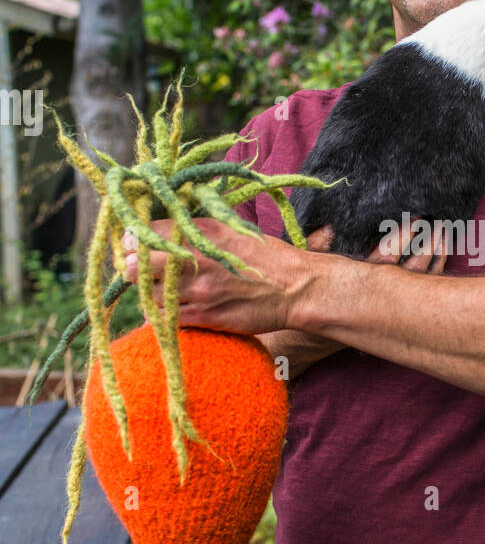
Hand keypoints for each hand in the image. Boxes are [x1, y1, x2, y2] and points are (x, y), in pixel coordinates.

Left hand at [121, 217, 304, 335]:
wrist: (295, 288)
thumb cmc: (266, 256)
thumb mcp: (232, 228)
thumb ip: (199, 227)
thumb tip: (168, 223)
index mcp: (202, 231)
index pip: (146, 232)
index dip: (132, 239)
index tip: (131, 244)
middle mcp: (195, 259)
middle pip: (135, 265)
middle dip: (130, 267)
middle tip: (134, 269)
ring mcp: (199, 291)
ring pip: (149, 295)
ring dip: (148, 293)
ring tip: (157, 291)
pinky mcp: (205, 317)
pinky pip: (167, 319)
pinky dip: (162, 316)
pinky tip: (168, 311)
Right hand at [259, 218, 448, 378]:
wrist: (304, 336)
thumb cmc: (304, 297)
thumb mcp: (305, 268)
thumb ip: (315, 246)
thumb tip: (330, 228)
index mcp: (357, 283)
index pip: (387, 260)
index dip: (402, 239)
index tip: (415, 219)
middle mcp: (377, 299)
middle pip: (413, 273)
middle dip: (428, 248)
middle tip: (439, 224)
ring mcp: (387, 309)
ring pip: (421, 284)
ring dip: (435, 258)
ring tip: (444, 233)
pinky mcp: (394, 314)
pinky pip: (421, 294)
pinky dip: (433, 272)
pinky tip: (441, 253)